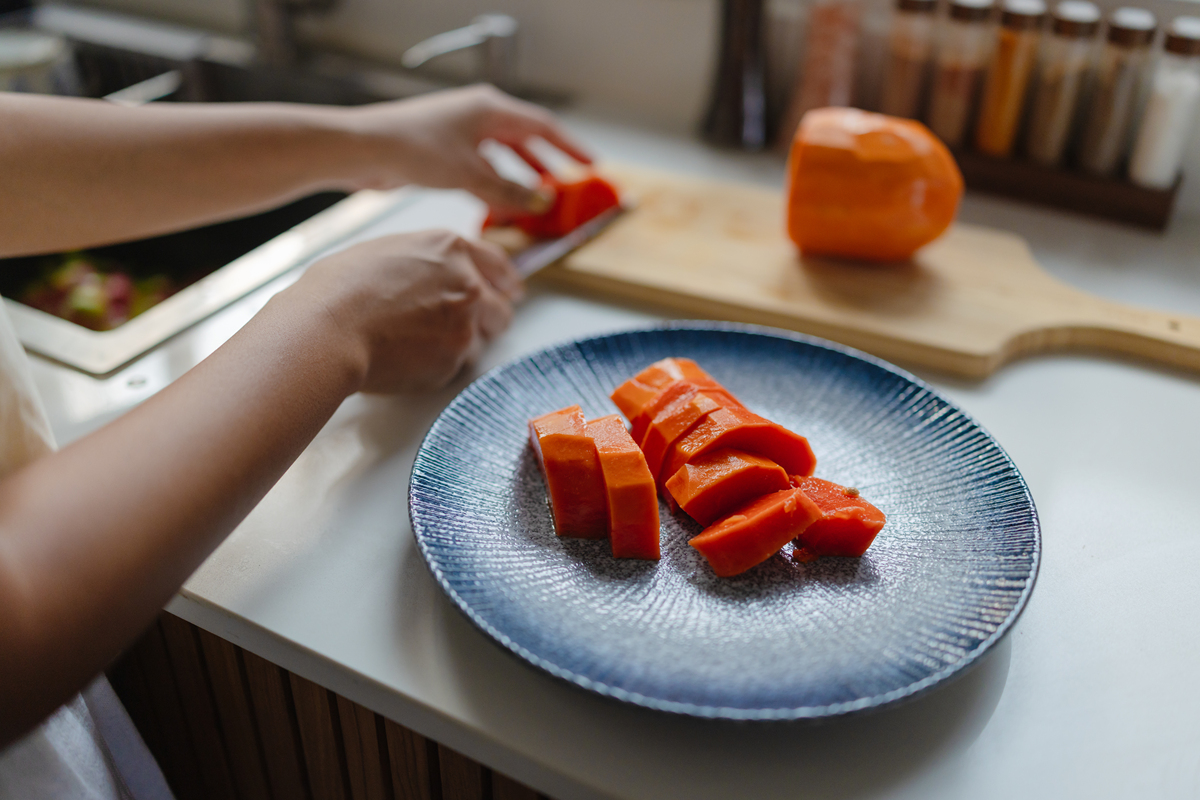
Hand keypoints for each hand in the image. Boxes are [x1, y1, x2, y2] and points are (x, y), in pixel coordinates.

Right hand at [286, 229, 520, 392]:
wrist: (329, 329)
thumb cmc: (340, 289)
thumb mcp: (386, 253)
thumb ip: (424, 262)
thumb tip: (431, 276)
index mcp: (450, 249)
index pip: (497, 263)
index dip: (505, 280)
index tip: (511, 290)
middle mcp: (468, 284)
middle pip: (501, 309)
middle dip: (488, 319)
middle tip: (463, 327)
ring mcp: (465, 325)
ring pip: (481, 342)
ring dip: (460, 345)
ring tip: (418, 344)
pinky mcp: (454, 361)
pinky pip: (456, 366)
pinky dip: (439, 366)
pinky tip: (406, 359)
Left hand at [338, 84, 591, 210]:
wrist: (363, 150)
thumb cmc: (410, 146)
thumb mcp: (469, 174)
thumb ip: (509, 191)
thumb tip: (541, 202)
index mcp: (489, 108)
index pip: (542, 125)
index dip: (568, 146)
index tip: (589, 163)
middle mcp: (477, 115)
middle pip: (524, 139)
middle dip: (547, 162)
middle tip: (569, 181)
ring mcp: (460, 133)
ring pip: (502, 156)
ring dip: (521, 177)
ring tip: (539, 199)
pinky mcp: (444, 152)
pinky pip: (482, 168)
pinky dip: (496, 185)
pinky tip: (503, 205)